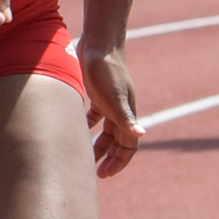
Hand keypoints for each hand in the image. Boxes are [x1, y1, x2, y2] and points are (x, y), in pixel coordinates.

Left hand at [80, 46, 144, 177]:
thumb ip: (125, 117)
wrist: (99, 43)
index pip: (129, 146)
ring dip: (99, 146)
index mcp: (127, 114)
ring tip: (87, 159)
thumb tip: (140, 135)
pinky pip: (94, 117)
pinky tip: (78, 133)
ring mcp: (109, 102)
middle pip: (118, 142)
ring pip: (106, 131)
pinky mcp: (96, 94)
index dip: (120, 162)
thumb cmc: (106, 70)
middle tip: (98, 175)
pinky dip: (88, 127)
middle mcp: (120, 110)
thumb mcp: (114, 96)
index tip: (105, 174)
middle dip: (111, 159)